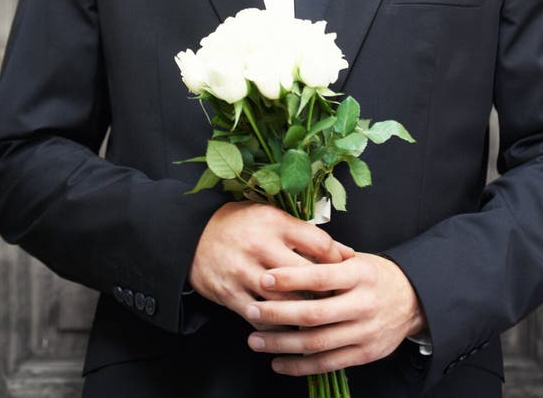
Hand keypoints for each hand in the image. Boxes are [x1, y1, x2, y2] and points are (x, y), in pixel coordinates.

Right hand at [188, 201, 353, 321]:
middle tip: (339, 297)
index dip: (338, 258)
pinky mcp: (229, 293)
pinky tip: (290, 326)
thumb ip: (305, 233)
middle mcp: (259, 246)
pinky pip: (261, 317)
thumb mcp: (272, 216)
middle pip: (305, 275)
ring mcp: (243, 272)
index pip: (318, 242)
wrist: (194, 236)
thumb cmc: (241, 224)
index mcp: (273, 222)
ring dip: (303, 312)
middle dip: (325, 289)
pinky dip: (278, 326)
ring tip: (318, 315)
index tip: (348, 268)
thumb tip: (345, 253)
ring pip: (284, 301)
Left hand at [246, 253, 426, 375]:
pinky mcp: (365, 354)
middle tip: (252, 310)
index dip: (291, 279)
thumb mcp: (357, 259)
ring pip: (317, 344)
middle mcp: (363, 305)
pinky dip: (300, 367)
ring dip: (282, 344)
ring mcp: (365, 332)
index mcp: (360, 275)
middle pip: (315, 315)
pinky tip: (278, 362)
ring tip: (255, 340)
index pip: (321, 277)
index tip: (265, 278)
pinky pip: (328, 364)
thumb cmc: (375, 275)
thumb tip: (289, 248)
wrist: (413, 300)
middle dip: (278, 314)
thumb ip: (327, 258)